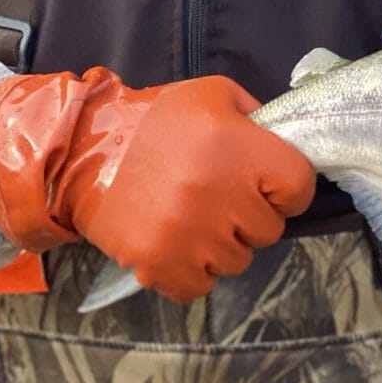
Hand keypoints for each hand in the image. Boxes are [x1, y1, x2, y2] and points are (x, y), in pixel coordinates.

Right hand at [0, 69, 315, 304]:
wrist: (82, 150)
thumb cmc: (155, 120)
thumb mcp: (213, 95)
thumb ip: (257, 118)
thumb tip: (286, 145)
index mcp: (241, 150)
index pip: (299, 188)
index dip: (286, 187)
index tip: (263, 182)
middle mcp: (221, 196)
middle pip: (269, 230)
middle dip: (249, 215)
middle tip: (217, 195)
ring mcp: (191, 236)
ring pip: (236, 261)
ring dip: (220, 244)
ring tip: (191, 216)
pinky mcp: (160, 264)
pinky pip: (199, 287)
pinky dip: (192, 272)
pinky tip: (177, 244)